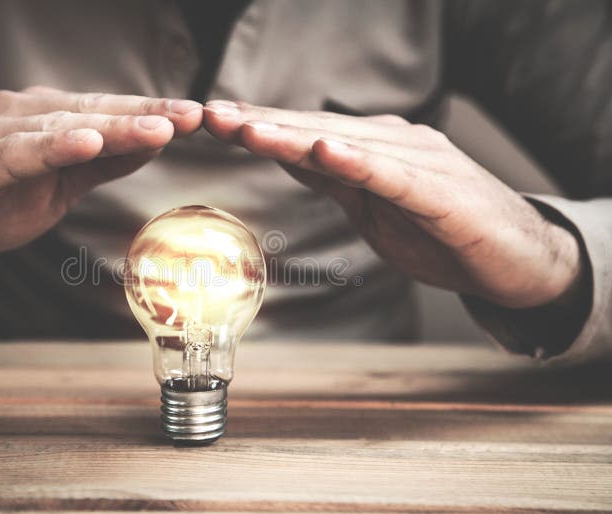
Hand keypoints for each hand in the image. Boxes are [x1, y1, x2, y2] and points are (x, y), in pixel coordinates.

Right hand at [0, 87, 201, 272]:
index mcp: (43, 120)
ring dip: (113, 126)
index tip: (198, 117)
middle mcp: (18, 116)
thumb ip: (98, 165)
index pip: (106, 113)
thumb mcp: (55, 187)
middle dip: (145, 113)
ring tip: (159, 127)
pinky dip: (52, 146)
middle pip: (92, 112)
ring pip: (61, 126)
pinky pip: (16, 153)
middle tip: (193, 115)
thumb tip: (151, 145)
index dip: (151, 112)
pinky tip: (86, 142)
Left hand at [203, 100, 580, 307]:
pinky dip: (358, 163)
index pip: (307, 133)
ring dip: (293, 135)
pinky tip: (325, 150)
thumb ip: (337, 182)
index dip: (259, 125)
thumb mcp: (374, 208)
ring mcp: (420, 163)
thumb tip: (294, 159)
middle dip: (261, 121)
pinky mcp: (442, 194)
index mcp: (375, 149)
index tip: (211, 121)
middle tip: (209, 115)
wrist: (520, 260)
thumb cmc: (444, 233)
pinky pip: (393, 176)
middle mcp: (395, 144)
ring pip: (346, 146)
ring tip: (247, 128)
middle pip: (317, 130)